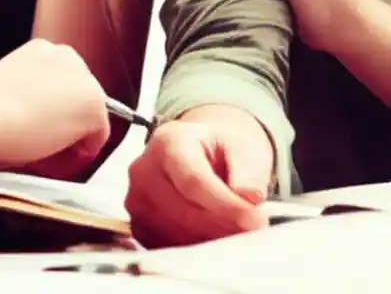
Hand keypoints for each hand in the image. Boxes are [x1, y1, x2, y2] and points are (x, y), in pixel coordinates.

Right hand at [0, 39, 109, 175]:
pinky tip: (54, 162)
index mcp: (42, 51)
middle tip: (44, 151)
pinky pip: (97, 138)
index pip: (62, 84)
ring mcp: (85, 80)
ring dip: (71, 140)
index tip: (39, 133)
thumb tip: (40, 125)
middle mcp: (67, 57)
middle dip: (66, 126)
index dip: (53, 114)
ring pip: (89, 118)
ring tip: (45, 159)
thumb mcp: (6, 95)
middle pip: (80, 99)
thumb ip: (30, 100)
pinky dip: (80, 155)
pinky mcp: (94, 105)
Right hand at [125, 105, 273, 246]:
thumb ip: (249, 169)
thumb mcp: (242, 147)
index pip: (193, 180)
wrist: (199, 155)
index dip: (224, 204)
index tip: (254, 219)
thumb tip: (250, 196)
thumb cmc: (220, 150)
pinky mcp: (138, 226)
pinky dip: (196, 249)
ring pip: (174, 234)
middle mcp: (143, 170)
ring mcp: (136, 201)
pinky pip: (166, 247)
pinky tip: (219, 238)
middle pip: (182, 211)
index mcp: (169, 141)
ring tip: (240, 233)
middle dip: (223, 226)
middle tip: (255, 230)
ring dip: (212, 240)